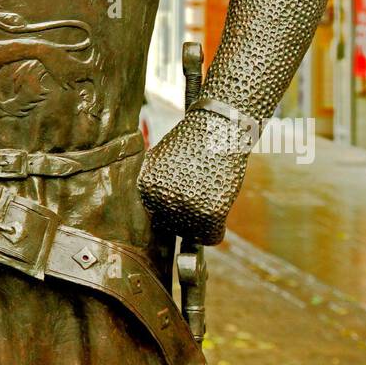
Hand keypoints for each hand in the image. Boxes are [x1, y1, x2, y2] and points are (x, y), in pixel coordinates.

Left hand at [137, 107, 251, 244]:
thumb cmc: (192, 143)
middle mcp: (162, 201)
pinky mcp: (210, 213)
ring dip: (201, 220)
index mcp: (146, 188)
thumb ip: (156, 188)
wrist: (218, 127)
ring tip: (209, 192)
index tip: (184, 190)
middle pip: (172, 227)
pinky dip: (217, 229)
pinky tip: (219, 206)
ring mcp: (185, 209)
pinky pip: (212, 236)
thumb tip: (154, 217)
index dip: (171, 206)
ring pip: (192, 234)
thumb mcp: (161, 161)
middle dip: (185, 215)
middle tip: (200, 192)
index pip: (156, 216)